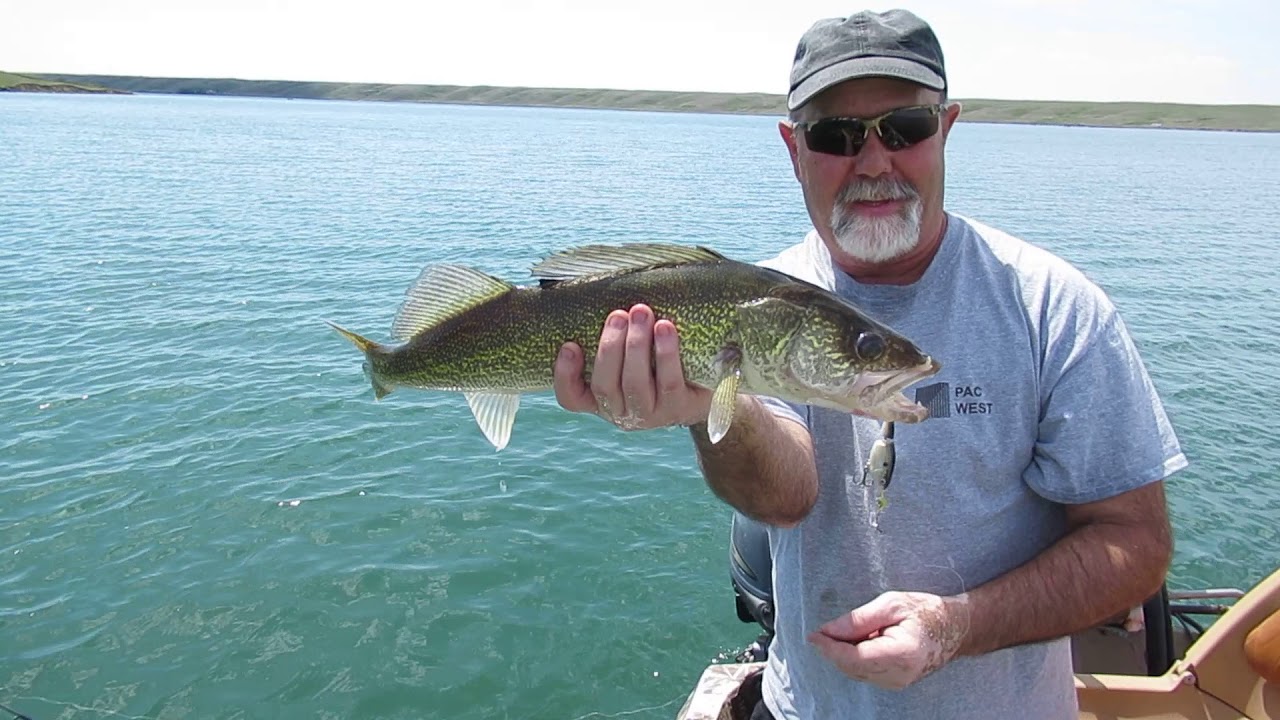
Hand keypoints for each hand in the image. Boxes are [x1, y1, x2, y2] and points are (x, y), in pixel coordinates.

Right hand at [553, 304, 711, 429]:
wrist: (706, 381)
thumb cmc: (657, 357)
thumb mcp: (630, 350)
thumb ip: (613, 332)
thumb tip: (600, 289)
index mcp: (601, 399)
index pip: (571, 397)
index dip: (565, 375)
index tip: (570, 344)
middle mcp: (621, 412)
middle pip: (605, 386)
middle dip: (609, 346)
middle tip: (618, 314)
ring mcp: (649, 414)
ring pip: (634, 384)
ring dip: (636, 346)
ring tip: (641, 312)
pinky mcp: (678, 410)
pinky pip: (669, 382)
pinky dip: (665, 353)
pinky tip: (665, 328)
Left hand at [808, 591, 969, 689]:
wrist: (954, 628)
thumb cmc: (925, 611)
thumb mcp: (891, 604)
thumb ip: (859, 619)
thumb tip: (828, 630)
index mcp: (901, 654)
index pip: (853, 657)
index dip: (829, 647)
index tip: (812, 635)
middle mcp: (899, 675)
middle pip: (851, 666)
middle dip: (833, 649)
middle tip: (825, 629)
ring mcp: (898, 683)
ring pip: (855, 671)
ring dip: (844, 652)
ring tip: (858, 630)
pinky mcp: (894, 683)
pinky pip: (864, 672)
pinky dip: (855, 657)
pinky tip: (864, 640)